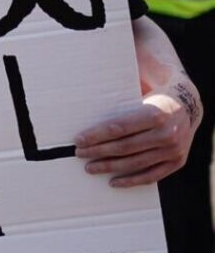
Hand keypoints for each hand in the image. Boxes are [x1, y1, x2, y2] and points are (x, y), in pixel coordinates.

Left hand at [75, 91, 195, 186]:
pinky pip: (151, 176)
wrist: (188, 106)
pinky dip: (131, 181)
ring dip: (109, 167)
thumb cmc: (155, 95)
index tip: (78, 140)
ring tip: (90, 167)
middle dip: (98, 151)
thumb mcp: (142, 86)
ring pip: (135, 163)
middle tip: (79, 153)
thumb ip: (120, 89)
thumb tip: (90, 85)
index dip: (96, 135)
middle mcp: (166, 134)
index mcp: (155, 113)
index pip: (119, 128)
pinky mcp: (177, 162)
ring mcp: (173, 150)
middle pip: (124, 147)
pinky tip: (113, 182)